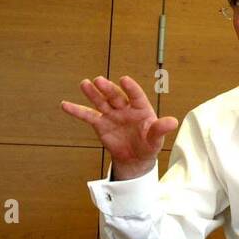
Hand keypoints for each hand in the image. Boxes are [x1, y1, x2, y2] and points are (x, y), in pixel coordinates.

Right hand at [60, 75, 177, 178]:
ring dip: (92, 93)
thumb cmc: (149, 145)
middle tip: (99, 80)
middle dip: (107, 88)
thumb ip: (160, 128)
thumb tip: (173, 121)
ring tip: (84, 84)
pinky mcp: (101, 124)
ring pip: (101, 101)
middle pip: (115, 96)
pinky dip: (76, 110)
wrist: (135, 158)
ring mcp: (112, 114)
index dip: (130, 88)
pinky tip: (65, 104)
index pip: (135, 95)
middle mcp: (125, 108)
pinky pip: (88, 116)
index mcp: (141, 108)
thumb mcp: (156, 139)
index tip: (124, 80)